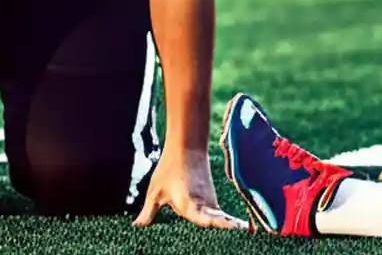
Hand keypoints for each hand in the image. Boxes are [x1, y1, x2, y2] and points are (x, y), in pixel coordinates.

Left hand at [132, 146, 248, 229]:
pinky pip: (218, 215)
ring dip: (228, 229)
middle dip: (229, 230)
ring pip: (220, 221)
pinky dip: (224, 223)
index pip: (206, 220)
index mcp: (190, 205)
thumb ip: (148, 212)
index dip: (216, 226)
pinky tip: (236, 230)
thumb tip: (136, 226)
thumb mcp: (155, 192)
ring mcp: (212, 202)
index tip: (230, 228)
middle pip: (220, 224)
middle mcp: (205, 205)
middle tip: (244, 236)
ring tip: (245, 235)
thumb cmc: (169, 168)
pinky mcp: (213, 200)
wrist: (187, 146)